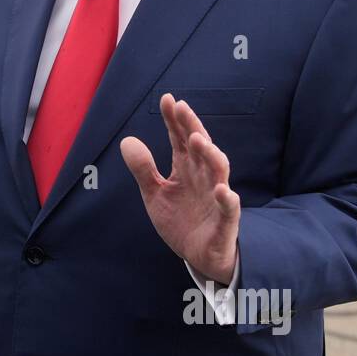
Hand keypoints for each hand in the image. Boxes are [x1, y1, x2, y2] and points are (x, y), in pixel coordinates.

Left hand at [120, 94, 239, 284]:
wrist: (198, 256)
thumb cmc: (181, 220)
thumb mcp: (155, 194)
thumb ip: (143, 169)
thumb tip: (127, 141)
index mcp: (187, 169)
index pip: (181, 139)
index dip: (175, 120)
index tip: (167, 99)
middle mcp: (204, 177)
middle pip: (201, 148)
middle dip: (192, 127)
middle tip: (181, 108)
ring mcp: (217, 198)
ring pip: (219, 171)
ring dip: (211, 155)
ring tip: (198, 139)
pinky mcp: (225, 221)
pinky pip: (230, 209)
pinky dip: (228, 200)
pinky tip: (222, 190)